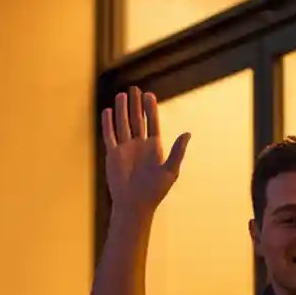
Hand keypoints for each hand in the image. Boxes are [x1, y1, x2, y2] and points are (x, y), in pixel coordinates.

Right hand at [101, 86, 190, 214]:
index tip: (149, 95)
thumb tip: (187, 133)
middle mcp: (139, 145)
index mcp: (154, 147)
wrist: (135, 205)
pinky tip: (107, 111)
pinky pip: (110, 135)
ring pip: (122, 124)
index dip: (150, 109)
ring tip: (122, 95)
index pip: (152, 123)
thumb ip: (177, 151)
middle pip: (137, 120)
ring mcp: (125, 149)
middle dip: (136, 105)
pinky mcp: (113, 155)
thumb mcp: (170, 171)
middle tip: (135, 88)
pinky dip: (108, 123)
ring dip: (122, 110)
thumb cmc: (155, 192)